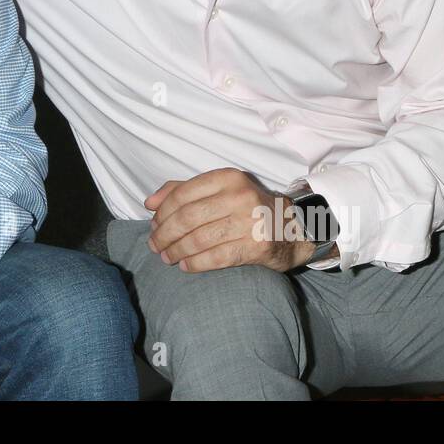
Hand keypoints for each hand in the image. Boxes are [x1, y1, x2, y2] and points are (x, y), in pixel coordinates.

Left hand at [145, 168, 313, 272]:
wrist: (294, 228)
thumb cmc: (248, 208)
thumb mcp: (220, 190)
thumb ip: (183, 191)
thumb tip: (150, 203)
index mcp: (227, 178)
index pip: (182, 195)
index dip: (162, 213)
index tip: (153, 226)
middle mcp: (240, 196)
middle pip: (188, 218)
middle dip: (165, 235)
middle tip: (155, 246)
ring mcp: (250, 221)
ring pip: (199, 239)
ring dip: (177, 251)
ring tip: (167, 258)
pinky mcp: (257, 246)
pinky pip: (217, 257)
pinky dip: (196, 263)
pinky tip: (186, 266)